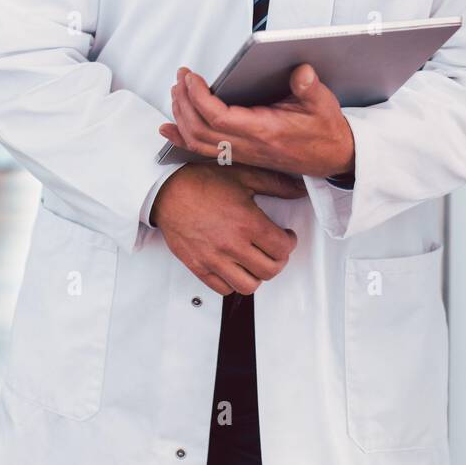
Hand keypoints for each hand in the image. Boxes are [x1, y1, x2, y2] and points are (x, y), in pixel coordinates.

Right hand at [150, 162, 306, 295]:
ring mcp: (214, 259)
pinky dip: (233, 282)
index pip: (282, 248)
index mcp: (246, 222)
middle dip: (278, 260)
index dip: (290, 243)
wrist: (166, 191)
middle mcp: (231, 244)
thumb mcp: (242, 175)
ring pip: (249, 286)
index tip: (286, 237)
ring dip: (257, 275)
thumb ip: (275, 183)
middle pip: (270, 270)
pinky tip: (235, 266)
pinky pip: (223, 288)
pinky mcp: (199, 267)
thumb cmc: (201, 182)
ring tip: (255, 260)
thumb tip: (299, 188)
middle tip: (274, 250)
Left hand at [158, 63, 355, 180]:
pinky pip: (204, 151)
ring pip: (198, 141)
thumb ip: (310, 88)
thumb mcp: (324, 105)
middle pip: (201, 129)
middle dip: (184, 102)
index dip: (199, 98)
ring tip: (177, 91)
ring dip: (182, 116)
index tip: (191, 77)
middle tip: (181, 77)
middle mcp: (249, 145)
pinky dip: (182, 139)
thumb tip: (301, 72)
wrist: (333, 158)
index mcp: (264, 131)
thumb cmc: (325, 130)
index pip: (219, 118)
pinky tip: (168, 128)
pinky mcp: (240, 155)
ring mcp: (242, 153)